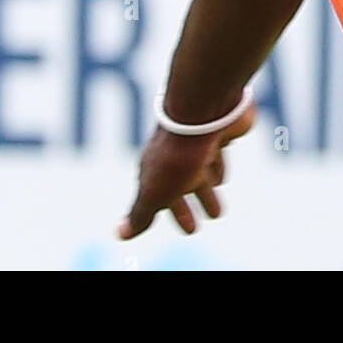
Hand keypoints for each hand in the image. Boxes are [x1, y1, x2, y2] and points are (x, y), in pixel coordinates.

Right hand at [118, 101, 255, 239]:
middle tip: (200, 224)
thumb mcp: (155, 192)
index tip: (190, 231)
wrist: (204, 108)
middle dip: (189, 205)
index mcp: (155, 170)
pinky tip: (222, 169)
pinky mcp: (219, 131)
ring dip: (207, 187)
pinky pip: (217, 150)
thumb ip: (141, 213)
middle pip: (181, 186)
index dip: (172, 215)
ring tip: (218, 210)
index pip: (159, 199)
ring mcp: (197, 143)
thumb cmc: (178, 154)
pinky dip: (219, 164)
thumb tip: (120, 234)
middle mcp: (174, 156)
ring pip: (202, 170)